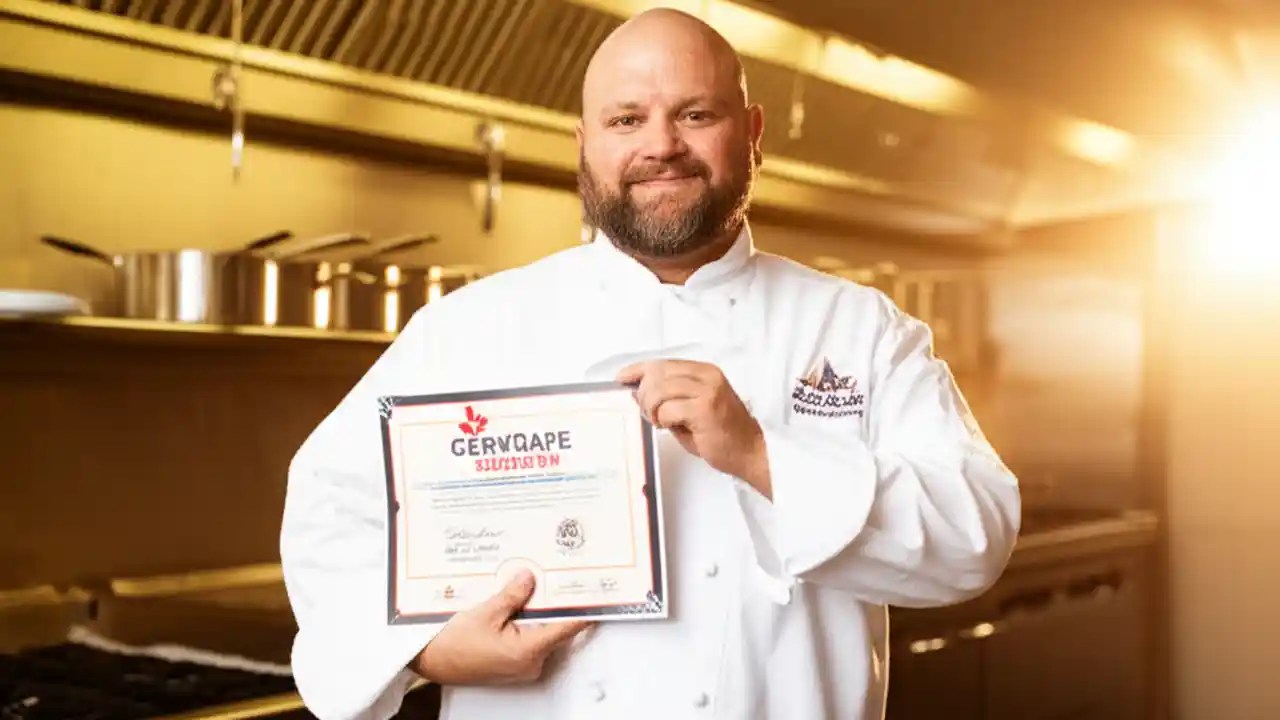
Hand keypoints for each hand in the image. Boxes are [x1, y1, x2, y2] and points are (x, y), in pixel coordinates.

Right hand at [410, 570, 590, 684]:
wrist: (430, 662)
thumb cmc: (452, 645)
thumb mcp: (486, 612)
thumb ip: (513, 594)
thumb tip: (530, 578)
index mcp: (529, 650)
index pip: (569, 626)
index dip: (583, 606)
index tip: (594, 591)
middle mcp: (531, 662)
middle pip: (555, 625)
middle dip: (551, 600)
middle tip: (548, 577)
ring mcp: (523, 665)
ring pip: (541, 631)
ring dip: (535, 610)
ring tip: (523, 588)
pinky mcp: (514, 663)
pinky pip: (528, 638)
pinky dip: (524, 622)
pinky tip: (513, 606)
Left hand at [617, 359, 770, 499]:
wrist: (750, 452)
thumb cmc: (721, 434)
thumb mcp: (693, 408)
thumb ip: (670, 397)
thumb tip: (639, 393)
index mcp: (704, 371)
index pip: (662, 363)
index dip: (638, 369)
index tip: (622, 378)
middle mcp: (706, 376)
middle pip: (657, 373)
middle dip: (644, 395)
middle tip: (649, 414)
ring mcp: (707, 390)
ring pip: (659, 390)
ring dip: (652, 408)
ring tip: (660, 421)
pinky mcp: (704, 409)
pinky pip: (668, 409)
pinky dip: (663, 420)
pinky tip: (671, 427)